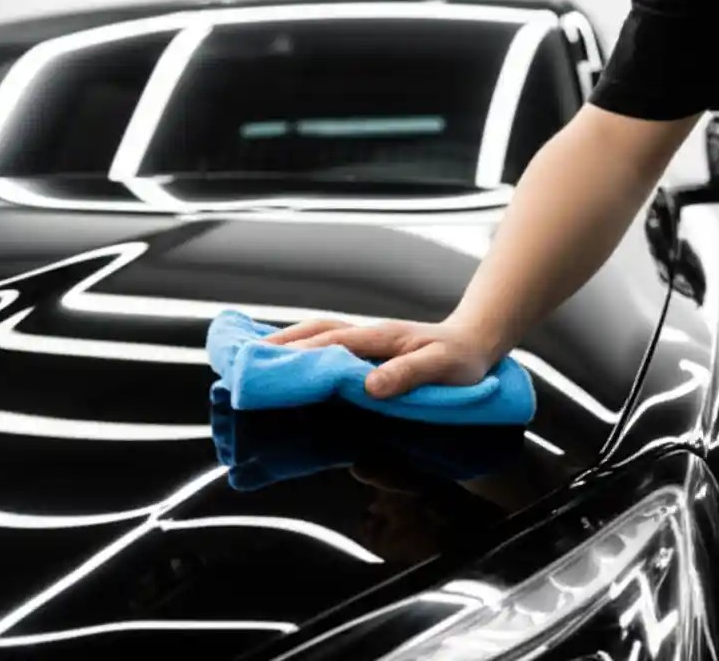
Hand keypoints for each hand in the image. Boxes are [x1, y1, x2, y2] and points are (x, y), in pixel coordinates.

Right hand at [265, 318, 501, 398]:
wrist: (474, 341)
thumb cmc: (461, 360)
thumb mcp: (444, 369)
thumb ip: (408, 375)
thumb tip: (369, 388)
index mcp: (381, 337)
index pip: (333, 343)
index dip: (301, 354)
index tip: (270, 364)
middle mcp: (367, 333)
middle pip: (315, 331)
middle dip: (280, 342)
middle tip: (244, 357)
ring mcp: (364, 337)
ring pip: (316, 331)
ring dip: (284, 339)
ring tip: (251, 351)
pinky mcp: (364, 345)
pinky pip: (324, 339)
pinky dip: (299, 343)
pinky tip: (282, 352)